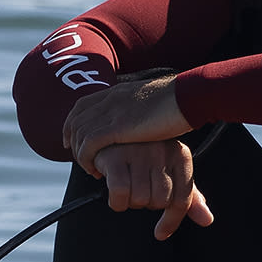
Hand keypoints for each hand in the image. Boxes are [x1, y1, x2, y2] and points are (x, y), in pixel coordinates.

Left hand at [66, 70, 192, 163]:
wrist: (188, 97)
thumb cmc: (179, 102)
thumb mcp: (150, 100)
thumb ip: (137, 108)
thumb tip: (138, 119)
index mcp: (117, 91)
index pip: (81, 106)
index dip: (72, 124)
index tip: (73, 140)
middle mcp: (110, 99)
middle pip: (76, 121)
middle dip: (73, 143)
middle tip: (81, 160)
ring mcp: (112, 112)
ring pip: (80, 135)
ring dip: (81, 154)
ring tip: (91, 169)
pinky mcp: (117, 127)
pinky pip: (89, 145)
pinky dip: (87, 159)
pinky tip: (97, 170)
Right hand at [91, 138, 216, 238]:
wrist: (109, 139)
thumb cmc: (144, 159)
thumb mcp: (170, 175)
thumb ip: (190, 199)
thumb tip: (207, 220)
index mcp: (181, 155)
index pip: (183, 199)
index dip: (172, 220)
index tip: (161, 232)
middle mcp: (162, 151)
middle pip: (160, 202)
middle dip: (147, 203)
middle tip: (139, 189)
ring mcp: (139, 152)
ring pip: (140, 200)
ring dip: (131, 201)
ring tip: (127, 184)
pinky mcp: (115, 157)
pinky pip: (120, 194)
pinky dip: (116, 202)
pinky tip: (115, 192)